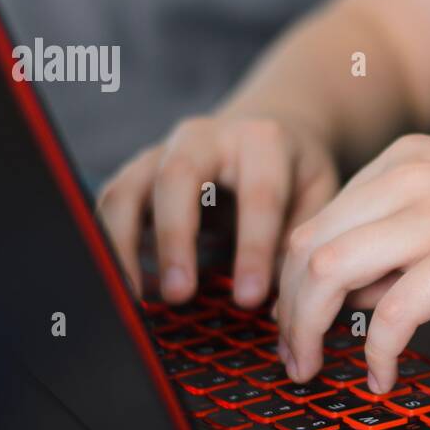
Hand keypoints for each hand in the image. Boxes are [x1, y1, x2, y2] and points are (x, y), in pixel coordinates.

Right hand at [97, 116, 338, 306]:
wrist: (268, 127)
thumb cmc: (296, 171)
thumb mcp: (318, 193)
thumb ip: (301, 237)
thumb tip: (277, 301)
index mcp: (262, 141)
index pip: (257, 195)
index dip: (252, 250)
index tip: (250, 299)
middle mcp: (204, 137)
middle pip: (176, 178)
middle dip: (175, 239)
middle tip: (181, 295)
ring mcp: (162, 152)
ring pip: (127, 191)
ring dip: (123, 246)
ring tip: (133, 299)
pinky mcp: (137, 173)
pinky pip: (111, 207)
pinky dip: (112, 247)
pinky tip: (128, 288)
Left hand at [275, 132, 429, 391]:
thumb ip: (411, 234)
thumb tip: (368, 290)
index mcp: (405, 162)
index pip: (315, 221)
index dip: (289, 280)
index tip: (293, 321)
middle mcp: (407, 180)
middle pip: (304, 246)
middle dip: (284, 310)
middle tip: (292, 357)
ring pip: (326, 272)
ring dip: (306, 329)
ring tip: (314, 369)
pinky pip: (392, 313)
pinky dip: (375, 352)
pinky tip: (382, 378)